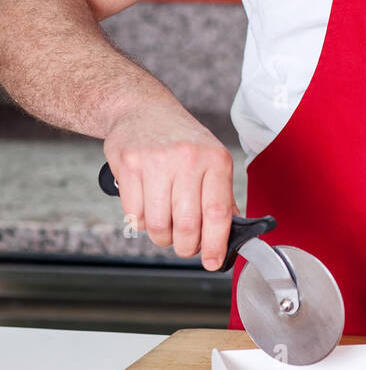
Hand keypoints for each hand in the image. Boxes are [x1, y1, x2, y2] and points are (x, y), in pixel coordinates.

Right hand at [103, 105, 237, 269]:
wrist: (141, 108)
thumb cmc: (180, 137)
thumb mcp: (211, 157)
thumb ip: (221, 195)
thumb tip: (231, 232)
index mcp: (215, 159)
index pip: (218, 213)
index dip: (215, 244)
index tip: (213, 261)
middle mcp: (188, 159)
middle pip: (188, 225)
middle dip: (187, 247)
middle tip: (186, 246)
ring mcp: (156, 162)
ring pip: (159, 225)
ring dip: (162, 237)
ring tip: (166, 226)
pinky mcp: (129, 165)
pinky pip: (135, 215)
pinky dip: (142, 223)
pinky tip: (148, 208)